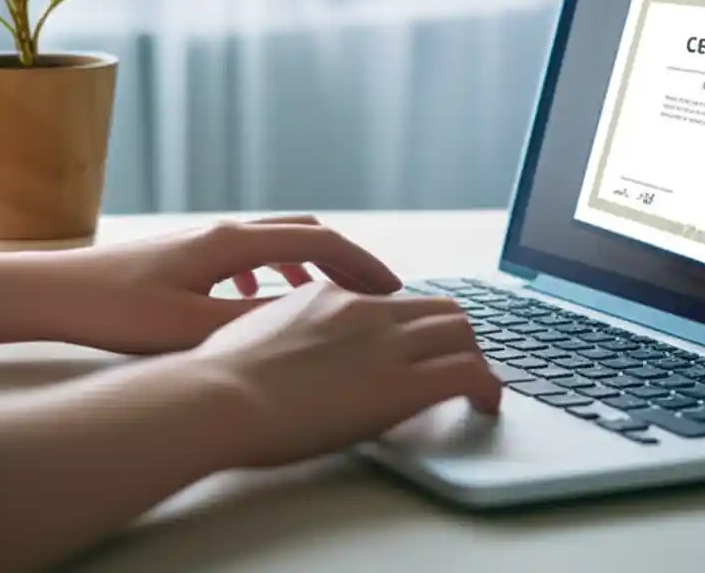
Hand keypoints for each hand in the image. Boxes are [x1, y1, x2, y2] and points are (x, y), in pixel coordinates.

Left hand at [51, 217, 402, 354]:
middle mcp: (224, 231)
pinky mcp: (183, 254)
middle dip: (345, 260)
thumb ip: (256, 322)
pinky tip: (258, 302)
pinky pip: (245, 255)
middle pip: (304, 232)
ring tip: (329, 299)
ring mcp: (202, 239)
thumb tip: (310, 320)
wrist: (54, 292)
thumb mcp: (193, 328)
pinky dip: (271, 272)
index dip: (363, 264)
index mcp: (234, 242)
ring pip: (274, 242)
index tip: (394, 290)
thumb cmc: (118, 310)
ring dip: (309, 265)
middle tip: (374, 292)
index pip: (320, 240)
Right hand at [188, 282, 501, 468]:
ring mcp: (386, 344)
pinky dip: (488, 388)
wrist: (216, 398)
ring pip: (463, 332)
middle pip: (439, 307)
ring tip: (476, 388)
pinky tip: (486, 407)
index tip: (416, 348)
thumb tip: (282, 347)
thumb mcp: (252, 333)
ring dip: (475, 359)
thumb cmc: (215, 380)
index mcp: (328, 297)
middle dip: (456, 337)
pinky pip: (469, 373)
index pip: (391, 301)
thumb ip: (283, 332)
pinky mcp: (401, 384)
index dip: (413, 326)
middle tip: (457, 366)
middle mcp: (364, 311)